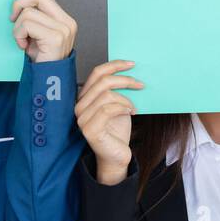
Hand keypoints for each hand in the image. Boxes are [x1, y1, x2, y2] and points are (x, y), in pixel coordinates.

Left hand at [11, 0, 75, 62]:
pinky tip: (24, 46)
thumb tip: (22, 5)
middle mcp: (67, 22)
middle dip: (19, 6)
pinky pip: (27, 24)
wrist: (48, 81)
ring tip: (22, 42)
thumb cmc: (42, 61)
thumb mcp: (36, 36)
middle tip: (12, 20)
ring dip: (18, 28)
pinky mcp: (56, 36)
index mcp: (64, 20)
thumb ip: (34, 18)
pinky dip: (19, 35)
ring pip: (28, 12)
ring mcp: (64, 29)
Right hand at [76, 60, 142, 184]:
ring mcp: (82, 118)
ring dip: (126, 99)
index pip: (97, 73)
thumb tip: (130, 72)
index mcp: (85, 97)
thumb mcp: (119, 105)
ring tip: (133, 108)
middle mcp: (80, 106)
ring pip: (106, 95)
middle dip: (125, 80)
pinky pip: (107, 110)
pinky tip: (130, 113)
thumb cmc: (117, 132)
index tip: (132, 64)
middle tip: (140, 85)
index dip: (115, 65)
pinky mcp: (89, 129)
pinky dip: (123, 108)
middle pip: (102, 81)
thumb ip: (117, 90)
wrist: (116, 155)